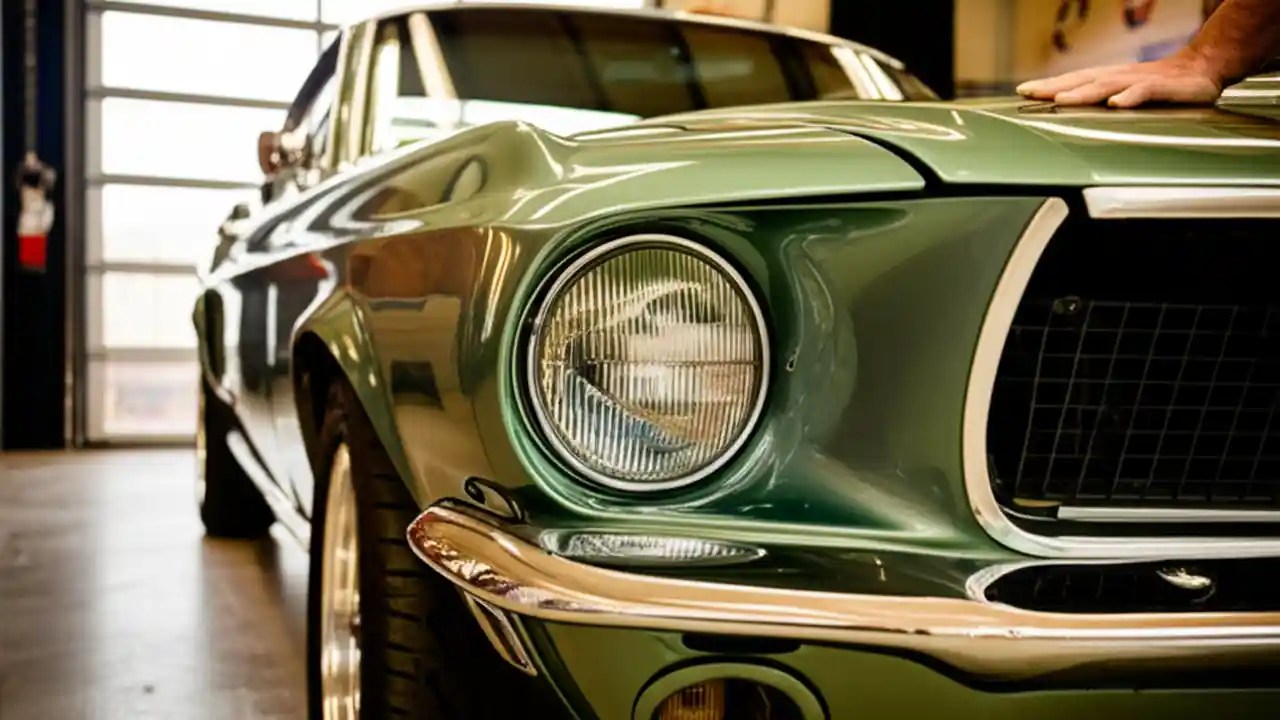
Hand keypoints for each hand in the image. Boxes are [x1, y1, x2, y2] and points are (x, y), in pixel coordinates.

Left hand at [1016, 51, 1223, 107]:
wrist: (1203, 68)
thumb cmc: (1160, 85)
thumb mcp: (1126, 92)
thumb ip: (1102, 102)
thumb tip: (1070, 113)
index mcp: (1108, 78)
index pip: (1073, 80)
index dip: (1048, 85)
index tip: (1022, 91)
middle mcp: (1119, 76)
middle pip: (1082, 80)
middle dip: (1054, 86)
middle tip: (1029, 92)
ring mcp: (1140, 81)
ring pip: (1107, 85)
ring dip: (1083, 92)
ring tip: (1062, 99)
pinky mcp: (1163, 88)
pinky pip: (1144, 92)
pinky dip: (1130, 97)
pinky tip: (1116, 103)